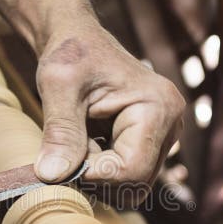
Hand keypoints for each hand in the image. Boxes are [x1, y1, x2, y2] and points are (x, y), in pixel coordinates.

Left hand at [34, 23, 184, 203]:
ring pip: (132, 185)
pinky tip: (87, 143)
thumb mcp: (58, 86)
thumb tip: (51, 176)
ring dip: (98, 174)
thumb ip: (59, 131)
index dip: (92, 174)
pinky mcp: (151, 143)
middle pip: (136, 183)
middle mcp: (171, 124)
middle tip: (70, 147)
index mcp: (158, 107)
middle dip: (96, 175)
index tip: (63, 158)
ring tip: (80, 141)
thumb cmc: (70, 52)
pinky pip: (128, 176)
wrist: (77, 38)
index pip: (131, 170)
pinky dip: (102, 170)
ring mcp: (164, 136)